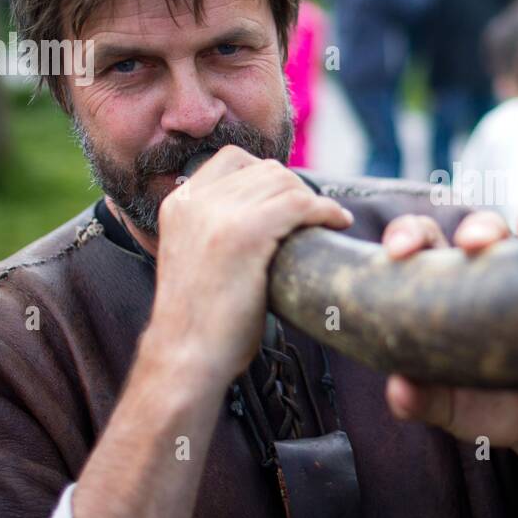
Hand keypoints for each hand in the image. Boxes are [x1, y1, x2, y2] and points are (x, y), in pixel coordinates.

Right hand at [148, 146, 352, 388]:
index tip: (288, 201)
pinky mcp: (245, 233)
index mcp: (179, 204)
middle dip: (296, 189)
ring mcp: (218, 214)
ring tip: (326, 222)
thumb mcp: (197, 259)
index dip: (268, 176)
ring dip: (312, 201)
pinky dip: (326, 211)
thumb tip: (270, 221)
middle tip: (313, 217)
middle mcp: (195, 201)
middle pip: (264, 170)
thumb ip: (219, 231)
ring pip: (284, 183)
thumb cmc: (202, 323)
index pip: (232, 159)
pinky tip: (338, 224)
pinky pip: (300, 204)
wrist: (186, 357)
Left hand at [380, 209, 517, 450]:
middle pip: (433, 236)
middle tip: (407, 248)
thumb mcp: (450, 410)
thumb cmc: (488, 407)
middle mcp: (476, 276)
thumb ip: (420, 401)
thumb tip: (398, 389)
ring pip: (498, 231)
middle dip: (421, 230)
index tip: (387, 256)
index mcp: (439, 297)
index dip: (397, 244)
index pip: (411, 254)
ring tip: (476, 241)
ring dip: (484, 227)